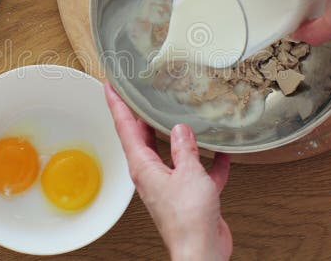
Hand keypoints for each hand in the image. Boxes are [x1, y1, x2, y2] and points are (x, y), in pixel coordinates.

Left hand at [104, 83, 231, 260]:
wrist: (201, 251)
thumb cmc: (188, 219)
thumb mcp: (188, 173)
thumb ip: (184, 148)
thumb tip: (180, 129)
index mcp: (143, 167)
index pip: (125, 128)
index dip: (117, 104)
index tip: (110, 86)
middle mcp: (152, 175)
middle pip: (143, 138)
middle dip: (141, 115)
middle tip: (140, 93)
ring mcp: (169, 185)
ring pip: (170, 153)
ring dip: (176, 137)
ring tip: (181, 116)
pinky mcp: (188, 196)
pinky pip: (196, 172)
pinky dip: (207, 162)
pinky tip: (221, 152)